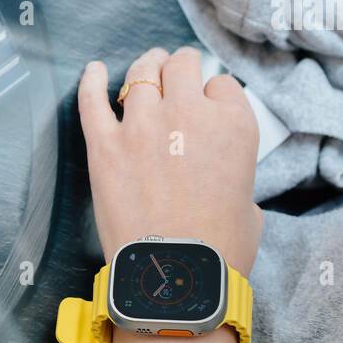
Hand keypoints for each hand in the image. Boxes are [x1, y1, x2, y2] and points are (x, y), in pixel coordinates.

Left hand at [79, 47, 261, 275]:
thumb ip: (235, 176)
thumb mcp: (251, 205)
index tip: (208, 105)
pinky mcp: (105, 145)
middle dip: (182, 66)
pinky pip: (92, 100)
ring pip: (142, 74)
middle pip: (183, 67)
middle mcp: (188, 114)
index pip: (223, 86)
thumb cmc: (219, 250)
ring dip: (147, 67)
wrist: (176, 276)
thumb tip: (222, 179)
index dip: (214, 95)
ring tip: (148, 67)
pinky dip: (91, 80)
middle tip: (177, 71)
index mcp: (233, 125)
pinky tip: (94, 69)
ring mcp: (142, 126)